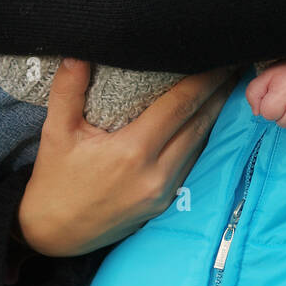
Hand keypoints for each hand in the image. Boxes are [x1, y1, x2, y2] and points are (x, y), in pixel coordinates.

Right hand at [18, 59, 241, 257]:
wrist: (53, 234)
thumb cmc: (54, 180)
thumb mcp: (56, 132)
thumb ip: (68, 90)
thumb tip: (76, 51)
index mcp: (132, 151)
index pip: (179, 105)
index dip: (203, 79)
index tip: (218, 58)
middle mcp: (156, 173)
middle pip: (199, 123)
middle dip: (218, 92)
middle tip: (232, 64)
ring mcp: (165, 191)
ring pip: (201, 144)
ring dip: (214, 114)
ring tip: (225, 86)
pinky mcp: (166, 203)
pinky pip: (192, 163)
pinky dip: (201, 138)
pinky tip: (206, 121)